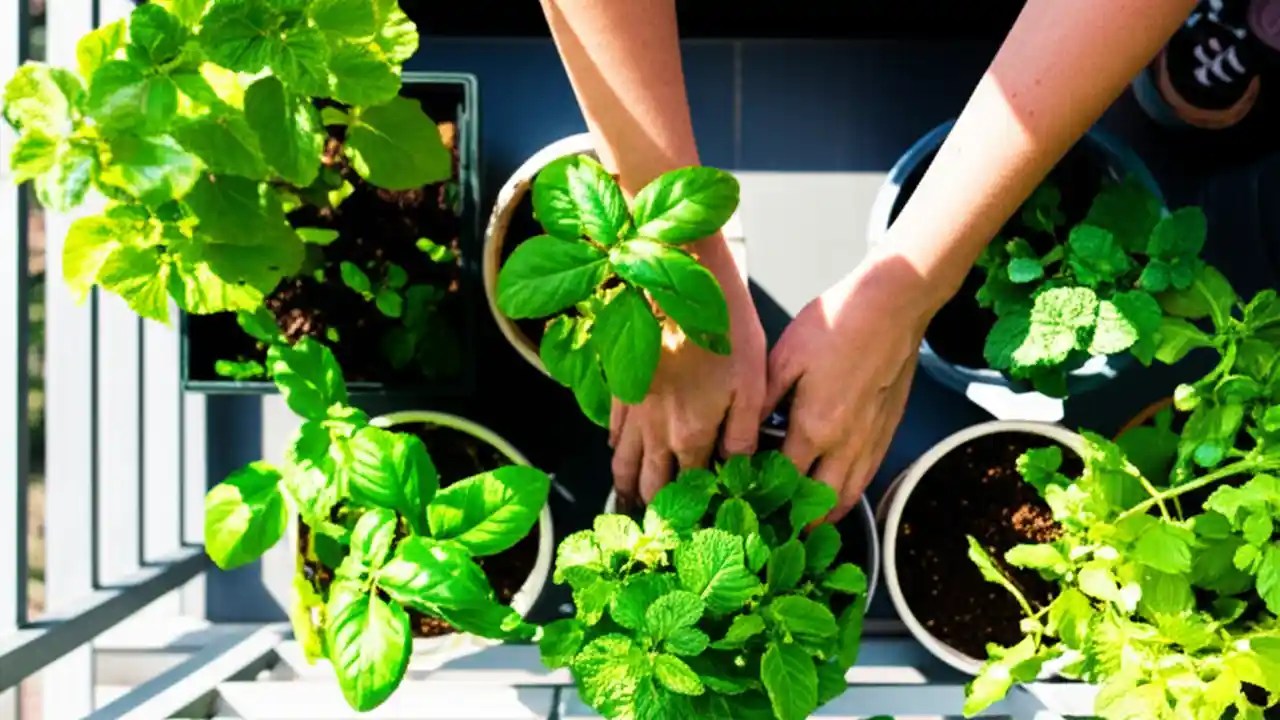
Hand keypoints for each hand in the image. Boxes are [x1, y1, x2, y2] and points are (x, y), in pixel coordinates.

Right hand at [610, 244, 766, 505]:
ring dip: (628, 489)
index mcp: (692, 435)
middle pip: (650, 485)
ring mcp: (633, 410)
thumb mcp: (751, 380)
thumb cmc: (721, 323)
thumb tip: (741, 473)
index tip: (701, 531)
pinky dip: (615, 450)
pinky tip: (619, 454)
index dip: (697, 514)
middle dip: (655, 514)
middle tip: (660, 536)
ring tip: (632, 509)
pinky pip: (611, 431)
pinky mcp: (620, 388)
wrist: (674, 277)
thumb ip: (743, 433)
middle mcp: (656, 431)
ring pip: (622, 463)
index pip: (691, 492)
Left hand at [765, 252, 938, 520]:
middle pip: (819, 503)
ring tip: (803, 528)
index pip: (783, 483)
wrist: (894, 305)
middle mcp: (845, 444)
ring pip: (847, 496)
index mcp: (814, 428)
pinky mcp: (887, 431)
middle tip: (772, 533)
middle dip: (794, 523)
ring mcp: (871, 441)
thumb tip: (738, 432)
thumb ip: (761, 400)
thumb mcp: (784, 356)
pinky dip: (849, 494)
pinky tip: (835, 492)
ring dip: (824, 516)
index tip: (744, 511)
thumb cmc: (837, 323)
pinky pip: (867, 477)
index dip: (762, 500)